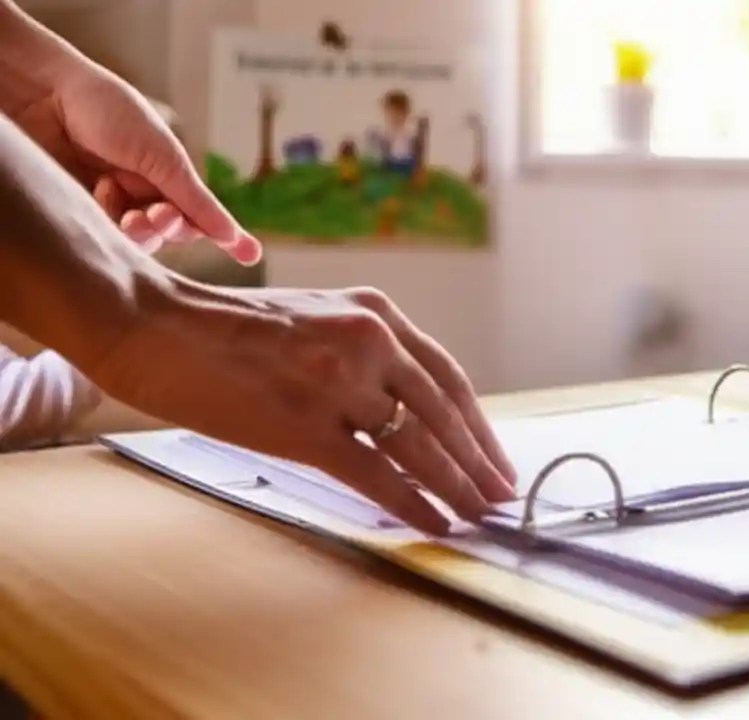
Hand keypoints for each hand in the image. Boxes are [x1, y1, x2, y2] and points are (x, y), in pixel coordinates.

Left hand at [7, 64, 261, 263]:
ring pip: (142, 239)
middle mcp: (144, 191)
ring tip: (133, 216)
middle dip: (173, 227)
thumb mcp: (163, 157)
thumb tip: (232, 235)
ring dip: (144, 232)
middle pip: (173, 232)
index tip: (250, 254)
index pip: (200, 214)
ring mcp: (113, 201)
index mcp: (169, 174)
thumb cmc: (108, 112)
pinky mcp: (82, 208)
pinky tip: (101, 196)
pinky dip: (111, 223)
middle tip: (160, 216)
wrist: (47, 96)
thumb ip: (196, 200)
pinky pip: (108, 234)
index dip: (222, 233)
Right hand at [90, 279, 516, 535]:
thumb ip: (364, 355)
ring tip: (481, 516)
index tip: (497, 459)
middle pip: (444, 414)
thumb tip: (407, 417)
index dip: (479, 426)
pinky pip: (377, 474)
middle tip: (503, 497)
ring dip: (457, 487)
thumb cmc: (226, 330)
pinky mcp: (306, 425)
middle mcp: (368, 341)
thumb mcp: (315, 321)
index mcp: (374, 313)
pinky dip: (413, 503)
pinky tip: (436, 524)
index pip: (448, 377)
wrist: (152, 324)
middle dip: (479, 463)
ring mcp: (339, 382)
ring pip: (419, 446)